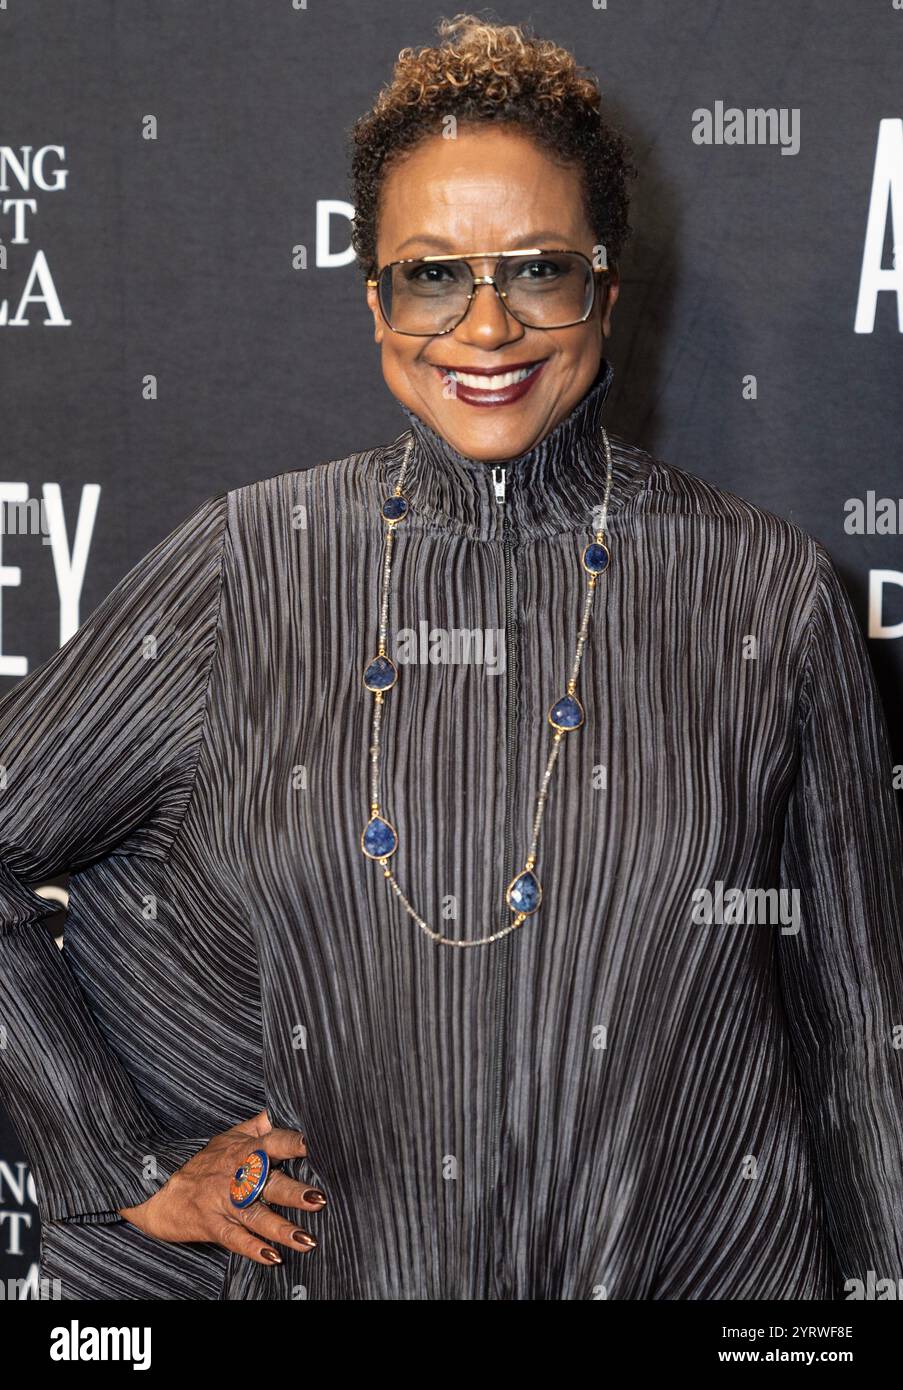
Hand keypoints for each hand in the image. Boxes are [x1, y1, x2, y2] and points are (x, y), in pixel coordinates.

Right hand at [117, 1108, 324, 1265]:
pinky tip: (273, 1258)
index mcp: (245, 1150)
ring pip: (256, 1215)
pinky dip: (254, 1250)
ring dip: (282, 1228)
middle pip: (268, 1182)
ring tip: (307, 1240)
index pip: (274, 1142)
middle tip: (320, 1200)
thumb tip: (288, 1107)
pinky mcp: (211, 1225)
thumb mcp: (229, 1136)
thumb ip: (260, 1125)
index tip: (317, 1145)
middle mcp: (236, 1175)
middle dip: (294, 1192)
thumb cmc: (202, 1162)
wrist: (155, 1186)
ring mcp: (223, 1202)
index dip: (294, 1143)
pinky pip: (234, 1239)